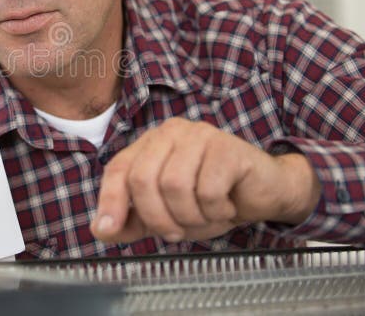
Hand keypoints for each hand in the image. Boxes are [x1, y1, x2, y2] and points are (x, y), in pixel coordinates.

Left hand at [90, 118, 320, 243]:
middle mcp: (171, 133)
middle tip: (177, 232)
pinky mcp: (228, 148)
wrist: (265, 192)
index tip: (107, 229)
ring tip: (205, 218)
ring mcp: (200, 135)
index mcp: (150, 144)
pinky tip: (226, 207)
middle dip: (158, 218)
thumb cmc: (213, 199)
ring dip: (190, 217)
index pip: (118, 169)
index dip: (110, 200)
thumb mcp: (166, 214)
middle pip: (143, 179)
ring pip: (175, 186)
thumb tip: (99, 230)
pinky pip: (208, 190)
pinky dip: (215, 211)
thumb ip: (132, 221)